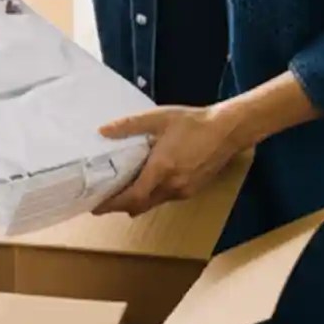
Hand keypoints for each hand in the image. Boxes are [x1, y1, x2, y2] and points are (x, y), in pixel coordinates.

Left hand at [93, 105, 244, 216]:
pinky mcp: (192, 190)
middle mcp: (172, 185)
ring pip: (153, 203)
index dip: (113, 204)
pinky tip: (148, 184)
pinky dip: (152, 196)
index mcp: (161, 169)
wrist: (228, 130)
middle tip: (102, 201)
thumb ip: (129, 125)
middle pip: (140, 206)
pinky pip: (166, 198)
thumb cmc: (192, 122)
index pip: (133, 197)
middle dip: (120, 206)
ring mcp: (184, 191)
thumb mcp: (158, 118)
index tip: (95, 206)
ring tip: (121, 193)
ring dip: (137, 202)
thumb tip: (102, 131)